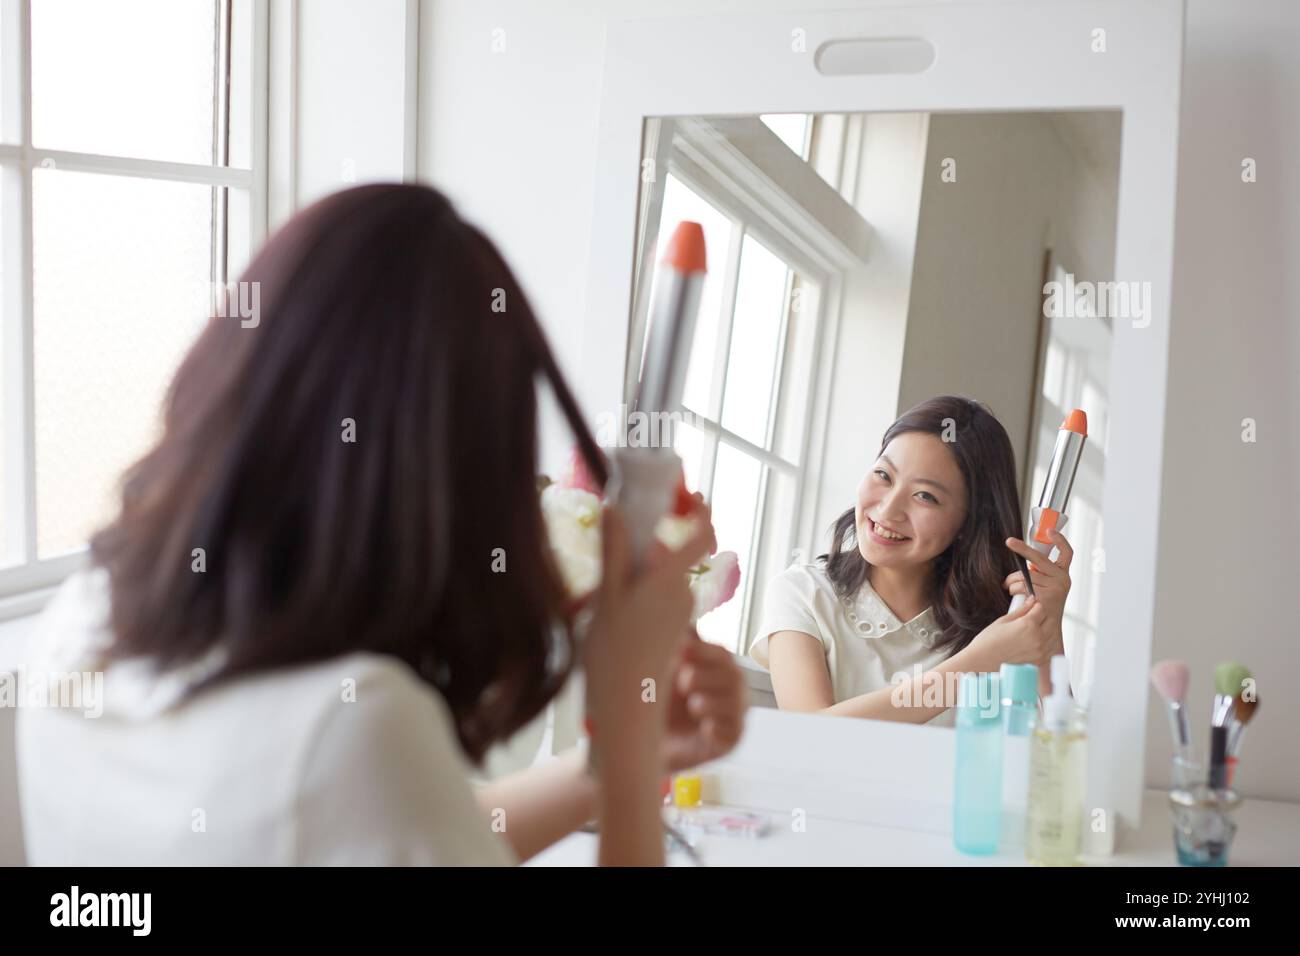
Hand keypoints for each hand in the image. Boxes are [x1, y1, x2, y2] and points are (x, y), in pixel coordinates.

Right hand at [582, 497, 713, 758]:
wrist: (625, 706)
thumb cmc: (612, 652)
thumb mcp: (607, 596)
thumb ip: (615, 551)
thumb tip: (616, 508)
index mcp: (669, 581)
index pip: (700, 535)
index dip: (700, 511)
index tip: (690, 494)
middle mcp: (682, 594)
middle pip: (671, 555)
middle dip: (645, 548)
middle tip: (610, 550)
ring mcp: (679, 613)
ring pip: (661, 577)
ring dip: (637, 574)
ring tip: (605, 594)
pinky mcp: (673, 629)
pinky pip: (659, 597)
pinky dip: (639, 594)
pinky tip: (614, 614)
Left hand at [661, 630, 745, 772]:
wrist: (649, 741)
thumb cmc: (659, 700)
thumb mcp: (662, 670)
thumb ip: (676, 646)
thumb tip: (683, 625)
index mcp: (718, 667)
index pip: (720, 654)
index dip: (703, 650)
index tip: (681, 650)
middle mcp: (732, 689)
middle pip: (733, 677)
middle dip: (705, 677)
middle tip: (682, 682)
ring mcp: (734, 715)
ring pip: (736, 705)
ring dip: (711, 703)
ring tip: (693, 705)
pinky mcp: (731, 741)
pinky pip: (733, 733)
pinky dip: (717, 730)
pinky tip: (705, 729)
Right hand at [963, 594, 1051, 671]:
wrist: (982, 662)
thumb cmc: (988, 641)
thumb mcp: (1004, 620)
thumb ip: (1021, 610)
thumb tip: (1031, 600)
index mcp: (1028, 624)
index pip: (1041, 608)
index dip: (1034, 606)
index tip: (1028, 608)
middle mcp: (1038, 638)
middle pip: (1050, 620)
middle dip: (1041, 617)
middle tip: (1029, 619)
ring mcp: (1040, 651)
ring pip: (1053, 635)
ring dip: (1045, 630)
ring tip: (1029, 632)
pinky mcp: (1039, 661)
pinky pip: (1050, 648)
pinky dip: (1045, 644)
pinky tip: (1033, 643)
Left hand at [1002, 528, 1072, 663]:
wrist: (1046, 628)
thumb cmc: (1042, 605)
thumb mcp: (1044, 586)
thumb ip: (1038, 572)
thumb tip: (1023, 559)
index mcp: (1062, 573)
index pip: (1067, 553)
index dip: (1060, 540)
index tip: (1049, 530)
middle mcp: (1062, 579)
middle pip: (1039, 559)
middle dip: (1022, 549)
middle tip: (1009, 542)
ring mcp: (1054, 588)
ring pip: (1025, 574)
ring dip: (1012, 579)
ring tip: (1008, 586)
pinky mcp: (1045, 597)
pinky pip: (1023, 585)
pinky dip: (1013, 587)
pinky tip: (1012, 591)